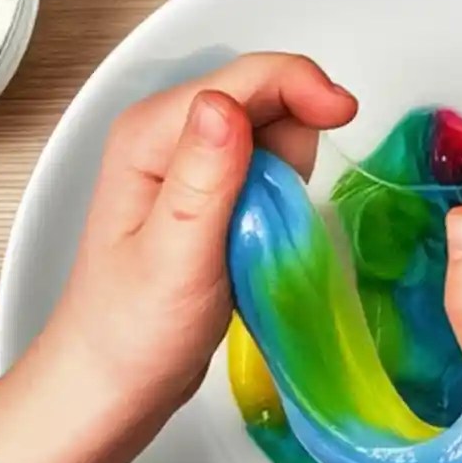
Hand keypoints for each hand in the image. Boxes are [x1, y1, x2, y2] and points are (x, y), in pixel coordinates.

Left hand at [41, 53, 356, 413]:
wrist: (114, 385)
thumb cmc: (132, 332)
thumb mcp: (174, 257)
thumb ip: (203, 178)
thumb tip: (227, 103)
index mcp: (153, 133)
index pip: (246, 77)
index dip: (304, 86)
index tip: (347, 118)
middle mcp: (170, 136)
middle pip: (266, 97)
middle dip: (294, 140)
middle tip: (277, 213)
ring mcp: (191, 166)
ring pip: (275, 134)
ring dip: (289, 176)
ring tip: (261, 236)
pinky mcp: (211, 196)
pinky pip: (268, 172)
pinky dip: (283, 198)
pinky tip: (263, 240)